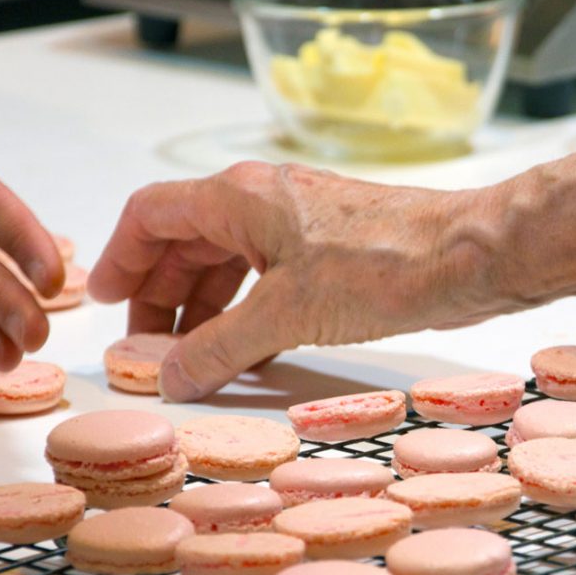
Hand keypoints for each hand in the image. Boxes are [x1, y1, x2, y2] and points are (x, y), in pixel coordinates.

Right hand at [88, 163, 511, 399]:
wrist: (471, 255)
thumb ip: (219, 348)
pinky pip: (268, 279)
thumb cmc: (382, 265)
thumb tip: (169, 378)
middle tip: (148, 350)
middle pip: (186, 242)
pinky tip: (249, 354)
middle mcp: (263, 200)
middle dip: (160, 296)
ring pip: (229, 263)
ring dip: (204, 310)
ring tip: (193, 361)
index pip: (150, 214)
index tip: (104, 304)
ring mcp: (299, 224)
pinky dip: (247, 314)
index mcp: (238, 196)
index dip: (120, 257)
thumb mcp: (285, 313)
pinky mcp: (331, 250)